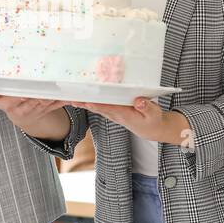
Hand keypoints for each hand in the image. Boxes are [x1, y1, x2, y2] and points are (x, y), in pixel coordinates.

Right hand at [0, 84, 69, 139]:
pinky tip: (74, 93)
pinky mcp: (50, 107)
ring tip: (61, 83)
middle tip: (47, 82)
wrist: (25, 119)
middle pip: (35, 99)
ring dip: (56, 94)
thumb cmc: (9, 105)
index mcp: (14, 106)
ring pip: (48, 100)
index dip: (23, 96)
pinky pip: (58, 103)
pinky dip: (66, 98)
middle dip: (41, 92)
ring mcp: (40, 108)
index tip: (25, 90)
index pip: (18, 99)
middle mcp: (27, 108)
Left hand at [69, 97, 185, 144]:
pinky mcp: (112, 110)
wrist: (151, 129)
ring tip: (69, 93)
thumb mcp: (154, 115)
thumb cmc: (153, 120)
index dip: (96, 105)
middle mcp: (115, 114)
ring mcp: (113, 112)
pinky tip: (81, 95)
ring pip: (95, 105)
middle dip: (84, 101)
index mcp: (124, 115)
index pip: (108, 109)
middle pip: (97, 107)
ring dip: (83, 100)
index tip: (86, 100)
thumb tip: (139, 101)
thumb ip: (147, 108)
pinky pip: (99, 104)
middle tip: (70, 95)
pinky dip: (89, 99)